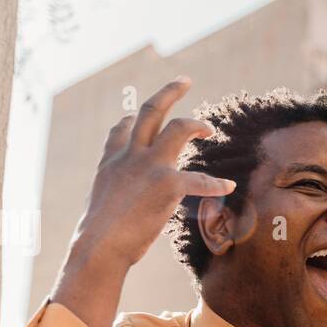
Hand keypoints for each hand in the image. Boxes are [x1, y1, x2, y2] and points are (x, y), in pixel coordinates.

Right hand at [70, 76, 234, 271]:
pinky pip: (200, 180)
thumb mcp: (100, 204)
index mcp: (112, 160)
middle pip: (151, 111)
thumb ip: (114, 193)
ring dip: (197, 124)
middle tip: (184, 80)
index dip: (132, 119)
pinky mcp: (167, 185)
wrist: (98, 246)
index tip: (137, 116)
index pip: (123, 128)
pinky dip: (217, 184)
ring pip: (179, 128)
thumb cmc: (97, 238)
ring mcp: (150, 166)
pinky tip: (229, 186)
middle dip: (170, 91)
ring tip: (209, 129)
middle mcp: (131, 155)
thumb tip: (117, 203)